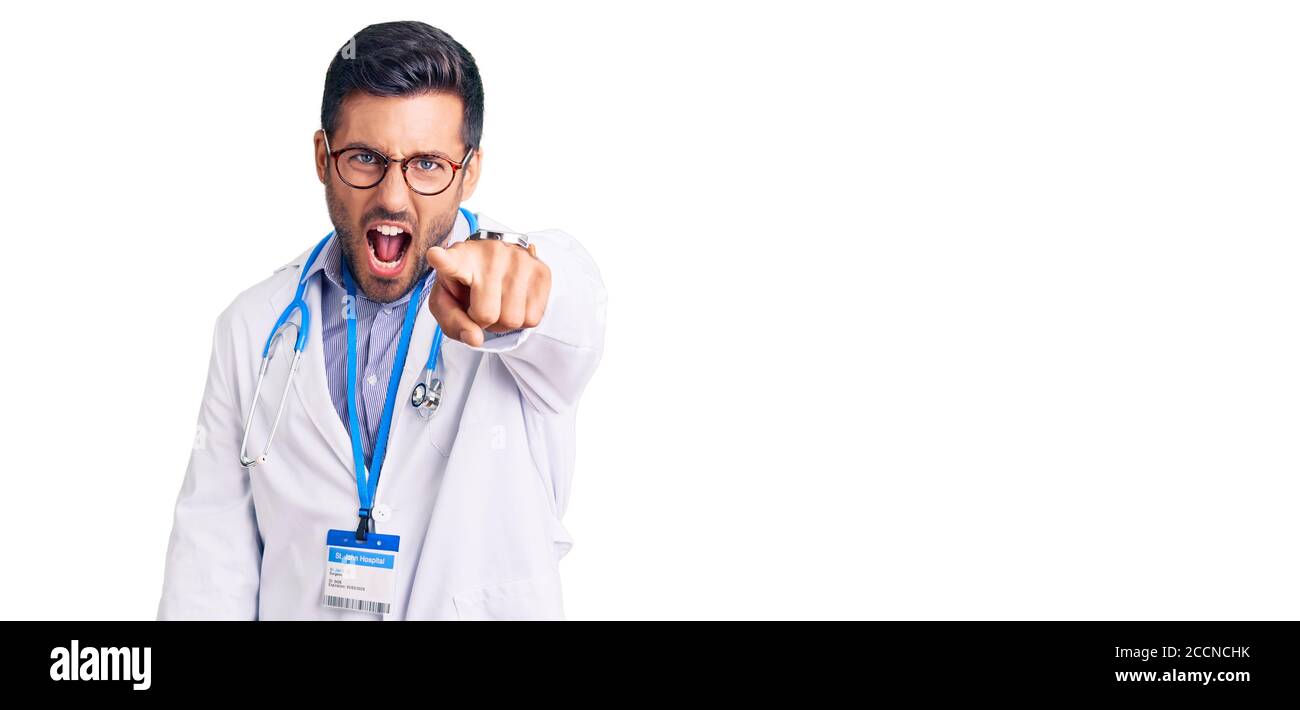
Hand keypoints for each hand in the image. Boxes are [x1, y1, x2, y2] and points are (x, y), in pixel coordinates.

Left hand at [425, 240, 549, 346]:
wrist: (500, 264)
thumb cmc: (467, 285)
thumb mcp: (447, 303)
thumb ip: (453, 323)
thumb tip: (476, 339)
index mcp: (460, 258)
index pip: (451, 262)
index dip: (443, 260)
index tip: (435, 256)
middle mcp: (491, 253)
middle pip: (486, 314)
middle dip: (482, 321)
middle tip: (480, 305)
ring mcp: (519, 259)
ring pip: (513, 319)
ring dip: (503, 322)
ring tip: (498, 302)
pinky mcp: (541, 270)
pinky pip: (532, 318)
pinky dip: (522, 319)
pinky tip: (515, 301)